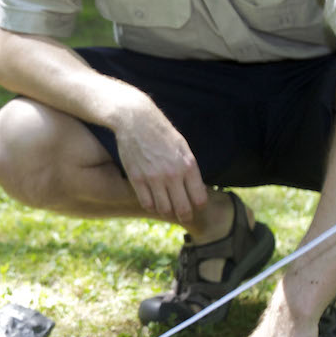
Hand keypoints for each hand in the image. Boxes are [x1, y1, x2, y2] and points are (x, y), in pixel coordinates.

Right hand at [110, 102, 206, 222]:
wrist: (136, 121)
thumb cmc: (162, 133)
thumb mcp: (183, 147)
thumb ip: (189, 168)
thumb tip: (195, 188)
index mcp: (188, 165)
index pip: (199, 198)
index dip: (199, 205)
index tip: (196, 205)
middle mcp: (172, 174)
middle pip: (183, 208)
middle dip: (186, 215)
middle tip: (185, 216)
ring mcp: (153, 178)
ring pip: (164, 209)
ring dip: (168, 211)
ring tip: (168, 208)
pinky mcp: (137, 179)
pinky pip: (147, 203)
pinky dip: (152, 205)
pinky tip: (153, 200)